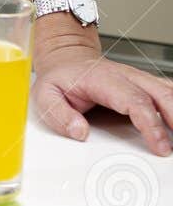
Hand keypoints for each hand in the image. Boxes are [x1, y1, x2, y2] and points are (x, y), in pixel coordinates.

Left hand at [32, 41, 172, 154]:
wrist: (66, 59)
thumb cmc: (59, 78)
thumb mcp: (45, 95)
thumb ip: (59, 115)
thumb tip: (79, 132)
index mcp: (103, 80)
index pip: (134, 101)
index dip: (150, 124)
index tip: (160, 146)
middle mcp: (126, 76)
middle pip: (161, 94)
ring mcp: (139, 80)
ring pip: (169, 92)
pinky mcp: (146, 85)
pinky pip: (169, 92)